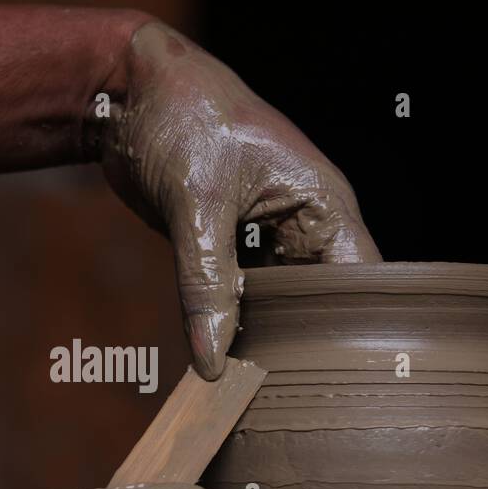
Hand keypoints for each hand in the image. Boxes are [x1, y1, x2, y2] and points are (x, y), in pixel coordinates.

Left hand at [100, 21, 381, 379]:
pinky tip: (219, 360)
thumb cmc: (180, 118)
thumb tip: (213, 362)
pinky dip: (228, 325)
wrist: (126, 91)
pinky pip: (238, 298)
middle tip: (281, 396)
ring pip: (276, 306)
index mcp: (322, 204)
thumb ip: (205, 283)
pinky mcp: (227, 247)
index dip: (356, 333)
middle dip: (302, 345)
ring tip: (250, 389)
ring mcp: (265, 238)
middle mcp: (303, 224)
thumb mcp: (195, 203)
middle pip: (320, 303)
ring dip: (261, 339)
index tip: (340, 382)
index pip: (361, 282)